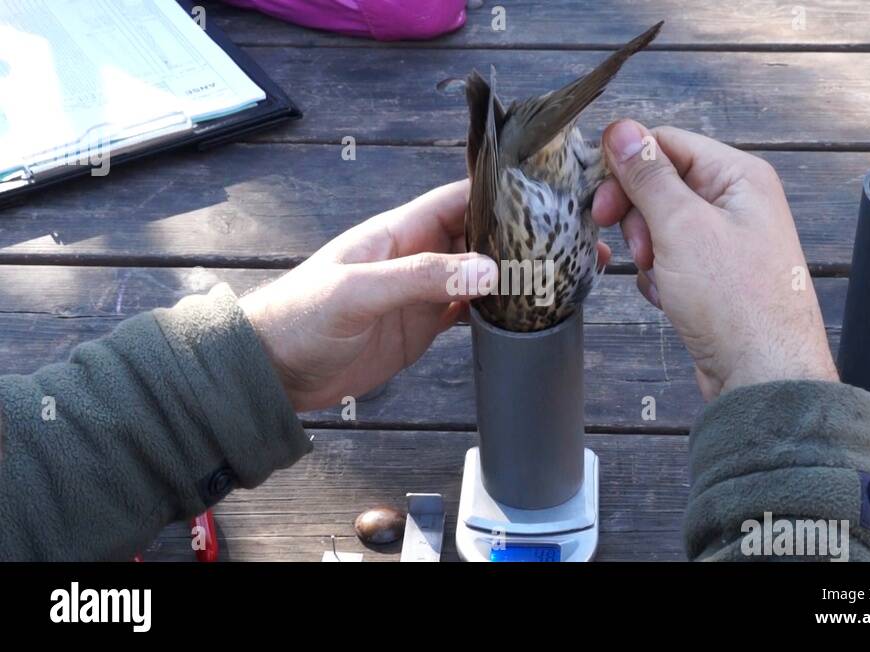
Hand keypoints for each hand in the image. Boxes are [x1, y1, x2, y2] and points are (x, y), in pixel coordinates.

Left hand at [240, 179, 613, 411]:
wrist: (274, 370)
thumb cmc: (301, 317)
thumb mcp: (357, 291)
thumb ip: (420, 278)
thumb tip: (487, 270)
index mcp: (401, 230)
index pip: (461, 199)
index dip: (503, 194)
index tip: (548, 195)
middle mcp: (418, 254)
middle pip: (482, 235)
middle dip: (524, 235)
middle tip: (574, 240)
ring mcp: (423, 291)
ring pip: (482, 273)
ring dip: (517, 272)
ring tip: (565, 272)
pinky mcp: (424, 326)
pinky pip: (470, 310)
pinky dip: (499, 309)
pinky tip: (527, 311)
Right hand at [592, 120, 837, 399]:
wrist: (760, 375)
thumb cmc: (734, 301)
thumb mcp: (681, 227)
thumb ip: (647, 175)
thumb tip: (620, 130)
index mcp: (738, 176)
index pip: (666, 144)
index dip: (627, 169)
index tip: (601, 202)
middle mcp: (736, 202)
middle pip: (660, 186)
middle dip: (638, 219)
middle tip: (638, 248)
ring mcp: (726, 242)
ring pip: (659, 227)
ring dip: (647, 253)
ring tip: (664, 279)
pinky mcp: (714, 277)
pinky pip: (668, 261)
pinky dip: (659, 279)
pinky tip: (671, 299)